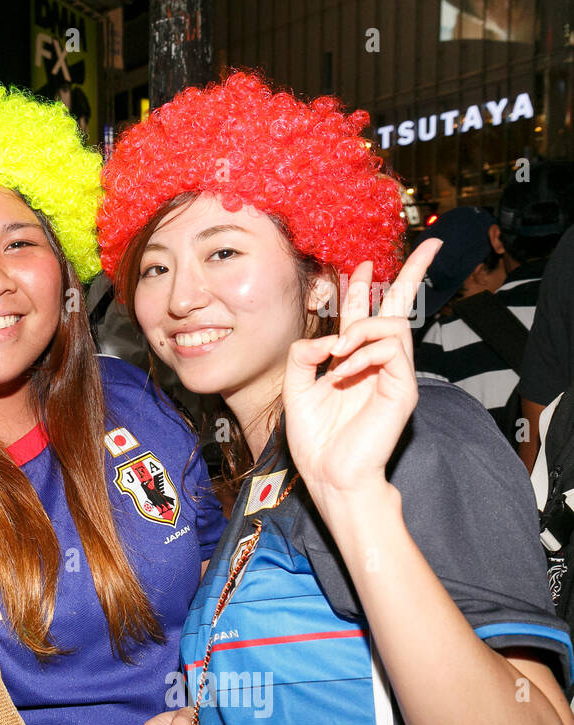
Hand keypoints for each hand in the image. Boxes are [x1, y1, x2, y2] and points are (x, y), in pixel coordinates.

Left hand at [282, 239, 441, 505]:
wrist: (330, 476)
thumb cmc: (315, 440)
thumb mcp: (296, 389)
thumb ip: (304, 357)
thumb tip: (323, 338)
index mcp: (353, 362)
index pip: (365, 315)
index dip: (363, 288)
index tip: (363, 264)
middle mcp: (377, 364)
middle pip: (400, 308)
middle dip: (413, 274)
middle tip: (431, 244)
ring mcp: (394, 375)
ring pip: (393, 325)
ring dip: (360, 329)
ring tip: (337, 352)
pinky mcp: (402, 388)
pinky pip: (392, 349)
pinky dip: (364, 352)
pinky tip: (344, 371)